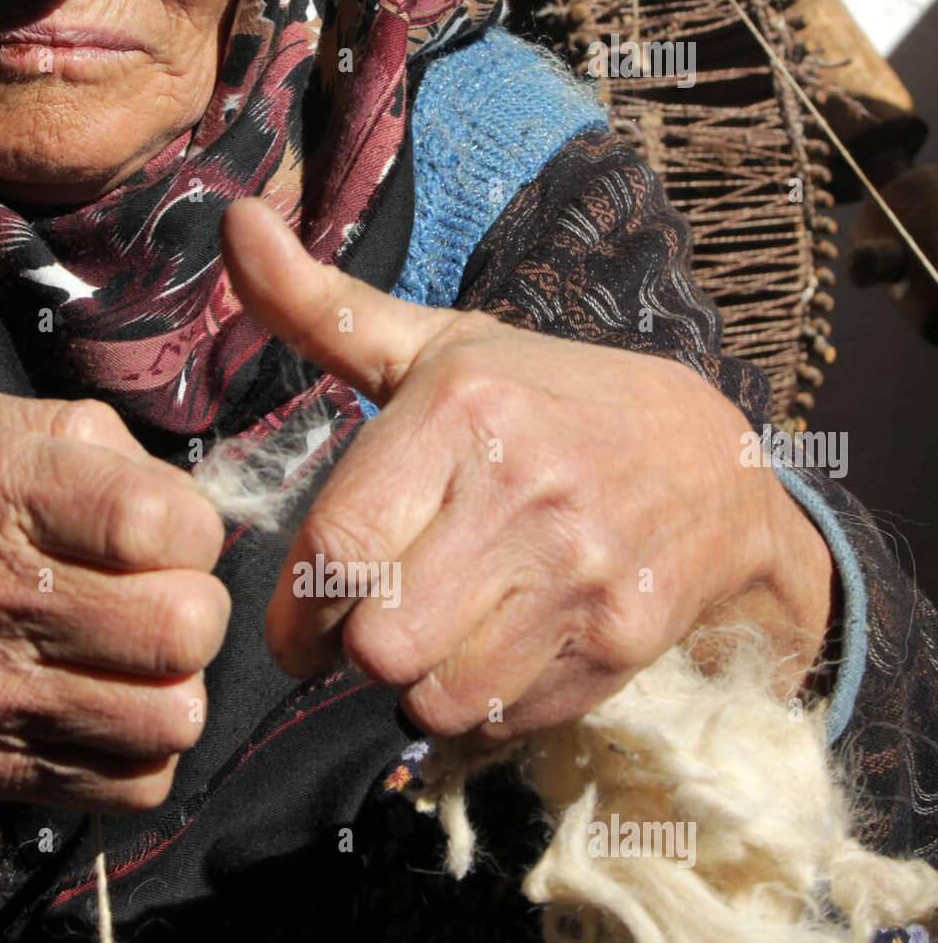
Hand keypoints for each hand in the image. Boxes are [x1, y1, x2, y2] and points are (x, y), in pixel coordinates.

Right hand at [0, 389, 230, 808]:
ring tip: (136, 664)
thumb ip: (84, 435)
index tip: (166, 534)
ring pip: (177, 716)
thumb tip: (186, 494)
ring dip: (175, 687)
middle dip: (196, 607)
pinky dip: (143, 754)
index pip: (168, 522)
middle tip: (158, 600)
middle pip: (188, 625)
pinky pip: (138, 786)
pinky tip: (108, 714)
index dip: (194, 528)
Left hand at [221, 198, 832, 744]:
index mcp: (462, 411)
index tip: (295, 632)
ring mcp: (582, 574)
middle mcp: (524, 494)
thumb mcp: (442, 349)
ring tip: (438, 639)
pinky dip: (484, 703)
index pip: (337, 549)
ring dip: (418, 686)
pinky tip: (500, 651)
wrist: (711, 465)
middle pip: (378, 645)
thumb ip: (325, 310)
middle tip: (370, 629)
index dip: (293, 616)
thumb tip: (232, 224)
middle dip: (356, 652)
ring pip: (437, 697)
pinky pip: (503, 717)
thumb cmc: (547, 403)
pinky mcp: (621, 640)